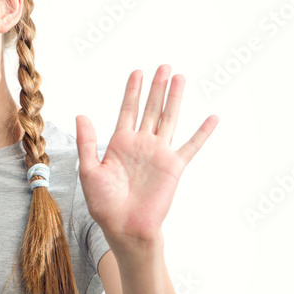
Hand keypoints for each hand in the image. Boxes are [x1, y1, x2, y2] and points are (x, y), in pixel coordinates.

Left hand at [75, 64, 217, 247]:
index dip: (132, 91)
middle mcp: (141, 145)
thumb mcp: (89, 170)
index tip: (138, 71)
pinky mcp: (173, 166)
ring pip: (169, 119)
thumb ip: (87, 142)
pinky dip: (202, 132)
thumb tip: (81, 115)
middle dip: (156, 87)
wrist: (124, 227)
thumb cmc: (104, 204)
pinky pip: (191, 146)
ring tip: (180, 77)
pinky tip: (213, 117)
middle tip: (164, 66)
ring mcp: (159, 154)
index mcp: (119, 144)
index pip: (128, 110)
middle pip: (151, 109)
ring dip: (175, 98)